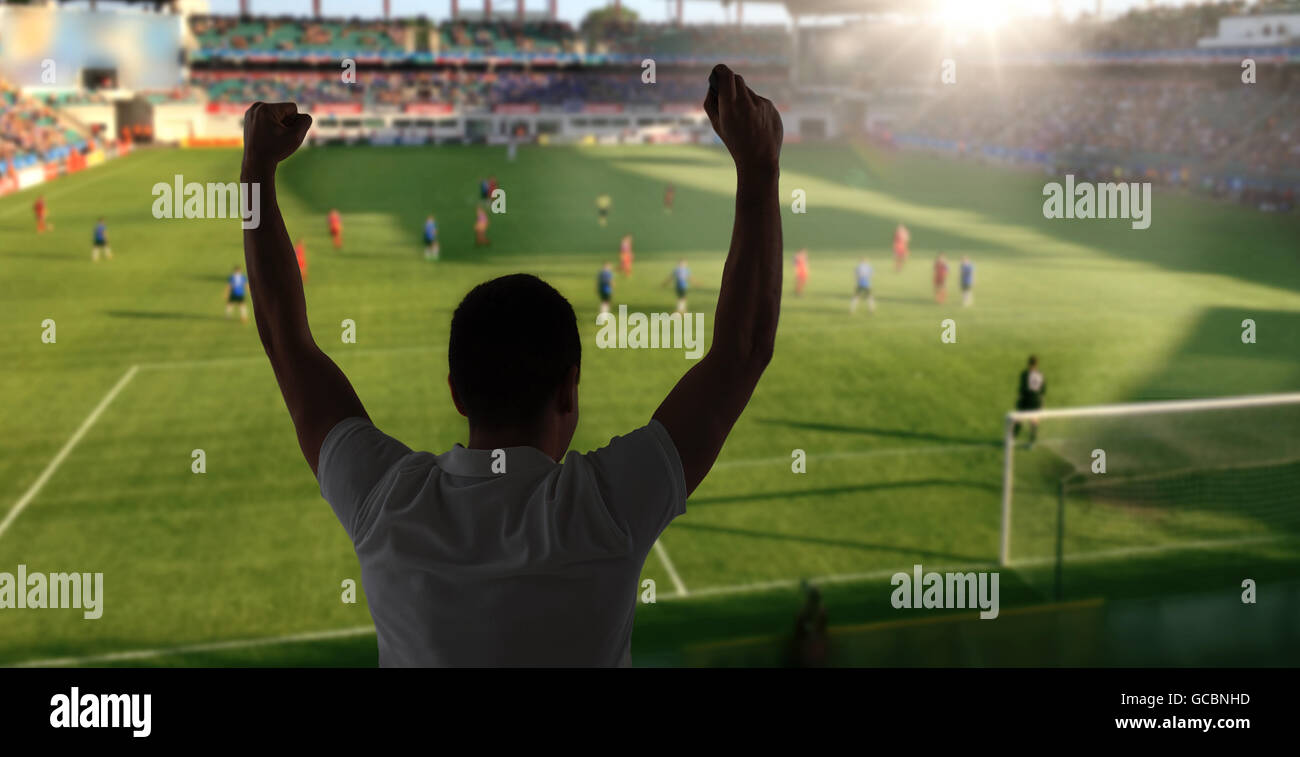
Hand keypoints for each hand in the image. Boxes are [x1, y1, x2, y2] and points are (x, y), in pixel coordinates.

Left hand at [242, 102, 311, 173]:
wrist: (256, 163)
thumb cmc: (276, 150)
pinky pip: (268, 118)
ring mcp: (251, 112)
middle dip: (285, 123)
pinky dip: (271, 126)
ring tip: (272, 138)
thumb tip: (304, 116)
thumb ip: (305, 122)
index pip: (292, 108)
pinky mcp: (249, 118)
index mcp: (266, 108)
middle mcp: (256, 107)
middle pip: (283, 110)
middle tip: (277, 138)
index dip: (294, 123)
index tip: (283, 134)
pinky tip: (266, 137)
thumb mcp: (296, 137)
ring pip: (276, 114)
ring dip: (279, 125)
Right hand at [703, 64, 782, 178]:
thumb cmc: (734, 142)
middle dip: (731, 83)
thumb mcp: (717, 124)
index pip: (726, 75)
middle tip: (727, 93)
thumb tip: (713, 85)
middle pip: (738, 79)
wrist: (759, 160)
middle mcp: (747, 102)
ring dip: (744, 99)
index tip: (718, 71)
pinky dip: (756, 109)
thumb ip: (711, 102)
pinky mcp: (772, 108)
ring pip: (749, 92)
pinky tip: (756, 124)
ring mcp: (762, 104)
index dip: (721, 70)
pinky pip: (761, 102)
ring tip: (744, 120)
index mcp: (730, 106)